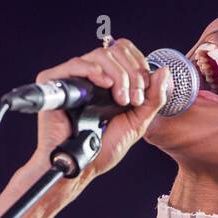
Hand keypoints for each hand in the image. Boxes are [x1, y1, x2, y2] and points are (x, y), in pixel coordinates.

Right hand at [24, 38, 170, 201]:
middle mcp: (90, 75)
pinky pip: (75, 64)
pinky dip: (93, 70)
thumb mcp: (137, 122)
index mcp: (108, 80)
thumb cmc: (103, 148)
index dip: (139, 65)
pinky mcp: (53, 82)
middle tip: (133, 100)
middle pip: (116, 50)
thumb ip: (153, 98)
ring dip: (119, 75)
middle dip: (132, 74)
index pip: (125, 51)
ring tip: (121, 101)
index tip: (142, 93)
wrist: (81, 167)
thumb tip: (164, 71)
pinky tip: (105, 84)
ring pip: (100, 55)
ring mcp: (72, 77)